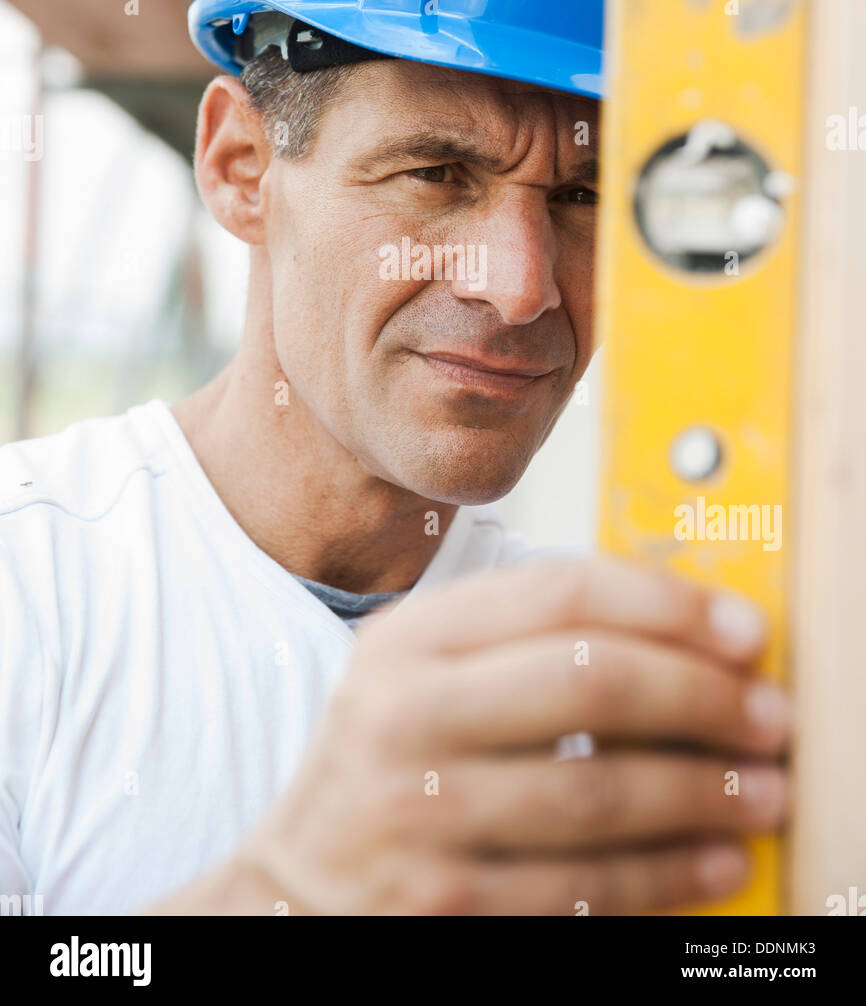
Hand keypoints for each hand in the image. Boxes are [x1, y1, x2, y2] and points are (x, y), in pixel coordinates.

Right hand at [237, 556, 789, 914]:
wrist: (298, 884)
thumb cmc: (391, 762)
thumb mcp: (426, 672)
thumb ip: (525, 637)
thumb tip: (680, 628)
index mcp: (409, 638)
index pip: (560, 593)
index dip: (668, 604)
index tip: (739, 629)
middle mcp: (405, 715)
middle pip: (588, 683)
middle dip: (703, 696)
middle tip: (768, 714)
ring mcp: (419, 815)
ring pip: (597, 794)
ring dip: (703, 791)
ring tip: (764, 790)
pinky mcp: (444, 907)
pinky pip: (581, 889)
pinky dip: (666, 875)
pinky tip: (714, 860)